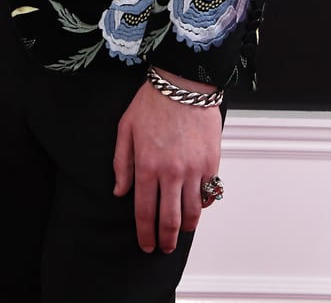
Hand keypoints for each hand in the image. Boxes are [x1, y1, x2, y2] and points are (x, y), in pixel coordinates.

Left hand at [113, 72, 221, 253]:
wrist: (183, 83)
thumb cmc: (152, 101)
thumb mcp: (126, 128)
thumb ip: (121, 162)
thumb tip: (119, 191)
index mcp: (146, 165)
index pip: (144, 211)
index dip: (145, 233)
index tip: (146, 244)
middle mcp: (170, 172)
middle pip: (170, 219)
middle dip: (166, 239)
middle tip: (164, 247)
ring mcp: (193, 170)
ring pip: (192, 213)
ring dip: (186, 228)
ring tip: (180, 232)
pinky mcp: (211, 163)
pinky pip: (208, 194)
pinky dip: (202, 205)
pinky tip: (195, 206)